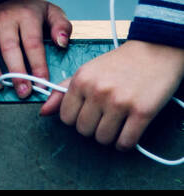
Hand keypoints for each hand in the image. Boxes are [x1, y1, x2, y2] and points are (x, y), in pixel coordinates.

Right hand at [0, 0, 70, 98]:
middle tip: (23, 92)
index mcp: (26, 16)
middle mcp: (3, 17)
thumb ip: (61, 26)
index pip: (33, 44)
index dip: (38, 65)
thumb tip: (61, 43)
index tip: (42, 84)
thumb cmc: (26, 9)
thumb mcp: (49, 11)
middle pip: (9, 47)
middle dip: (17, 72)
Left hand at [39, 40, 183, 149]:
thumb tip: (43, 112)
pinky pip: (126, 142)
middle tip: (102, 119)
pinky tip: (127, 133)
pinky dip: (125, 143)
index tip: (85, 115)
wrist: (153, 52)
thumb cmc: (119, 64)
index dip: (75, 120)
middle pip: (83, 130)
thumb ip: (63, 91)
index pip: (65, 117)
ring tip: (115, 125)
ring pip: (103, 138)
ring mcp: (120, 102)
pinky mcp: (142, 112)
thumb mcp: (87, 70)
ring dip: (109, 137)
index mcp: (81, 80)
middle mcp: (97, 91)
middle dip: (92, 128)